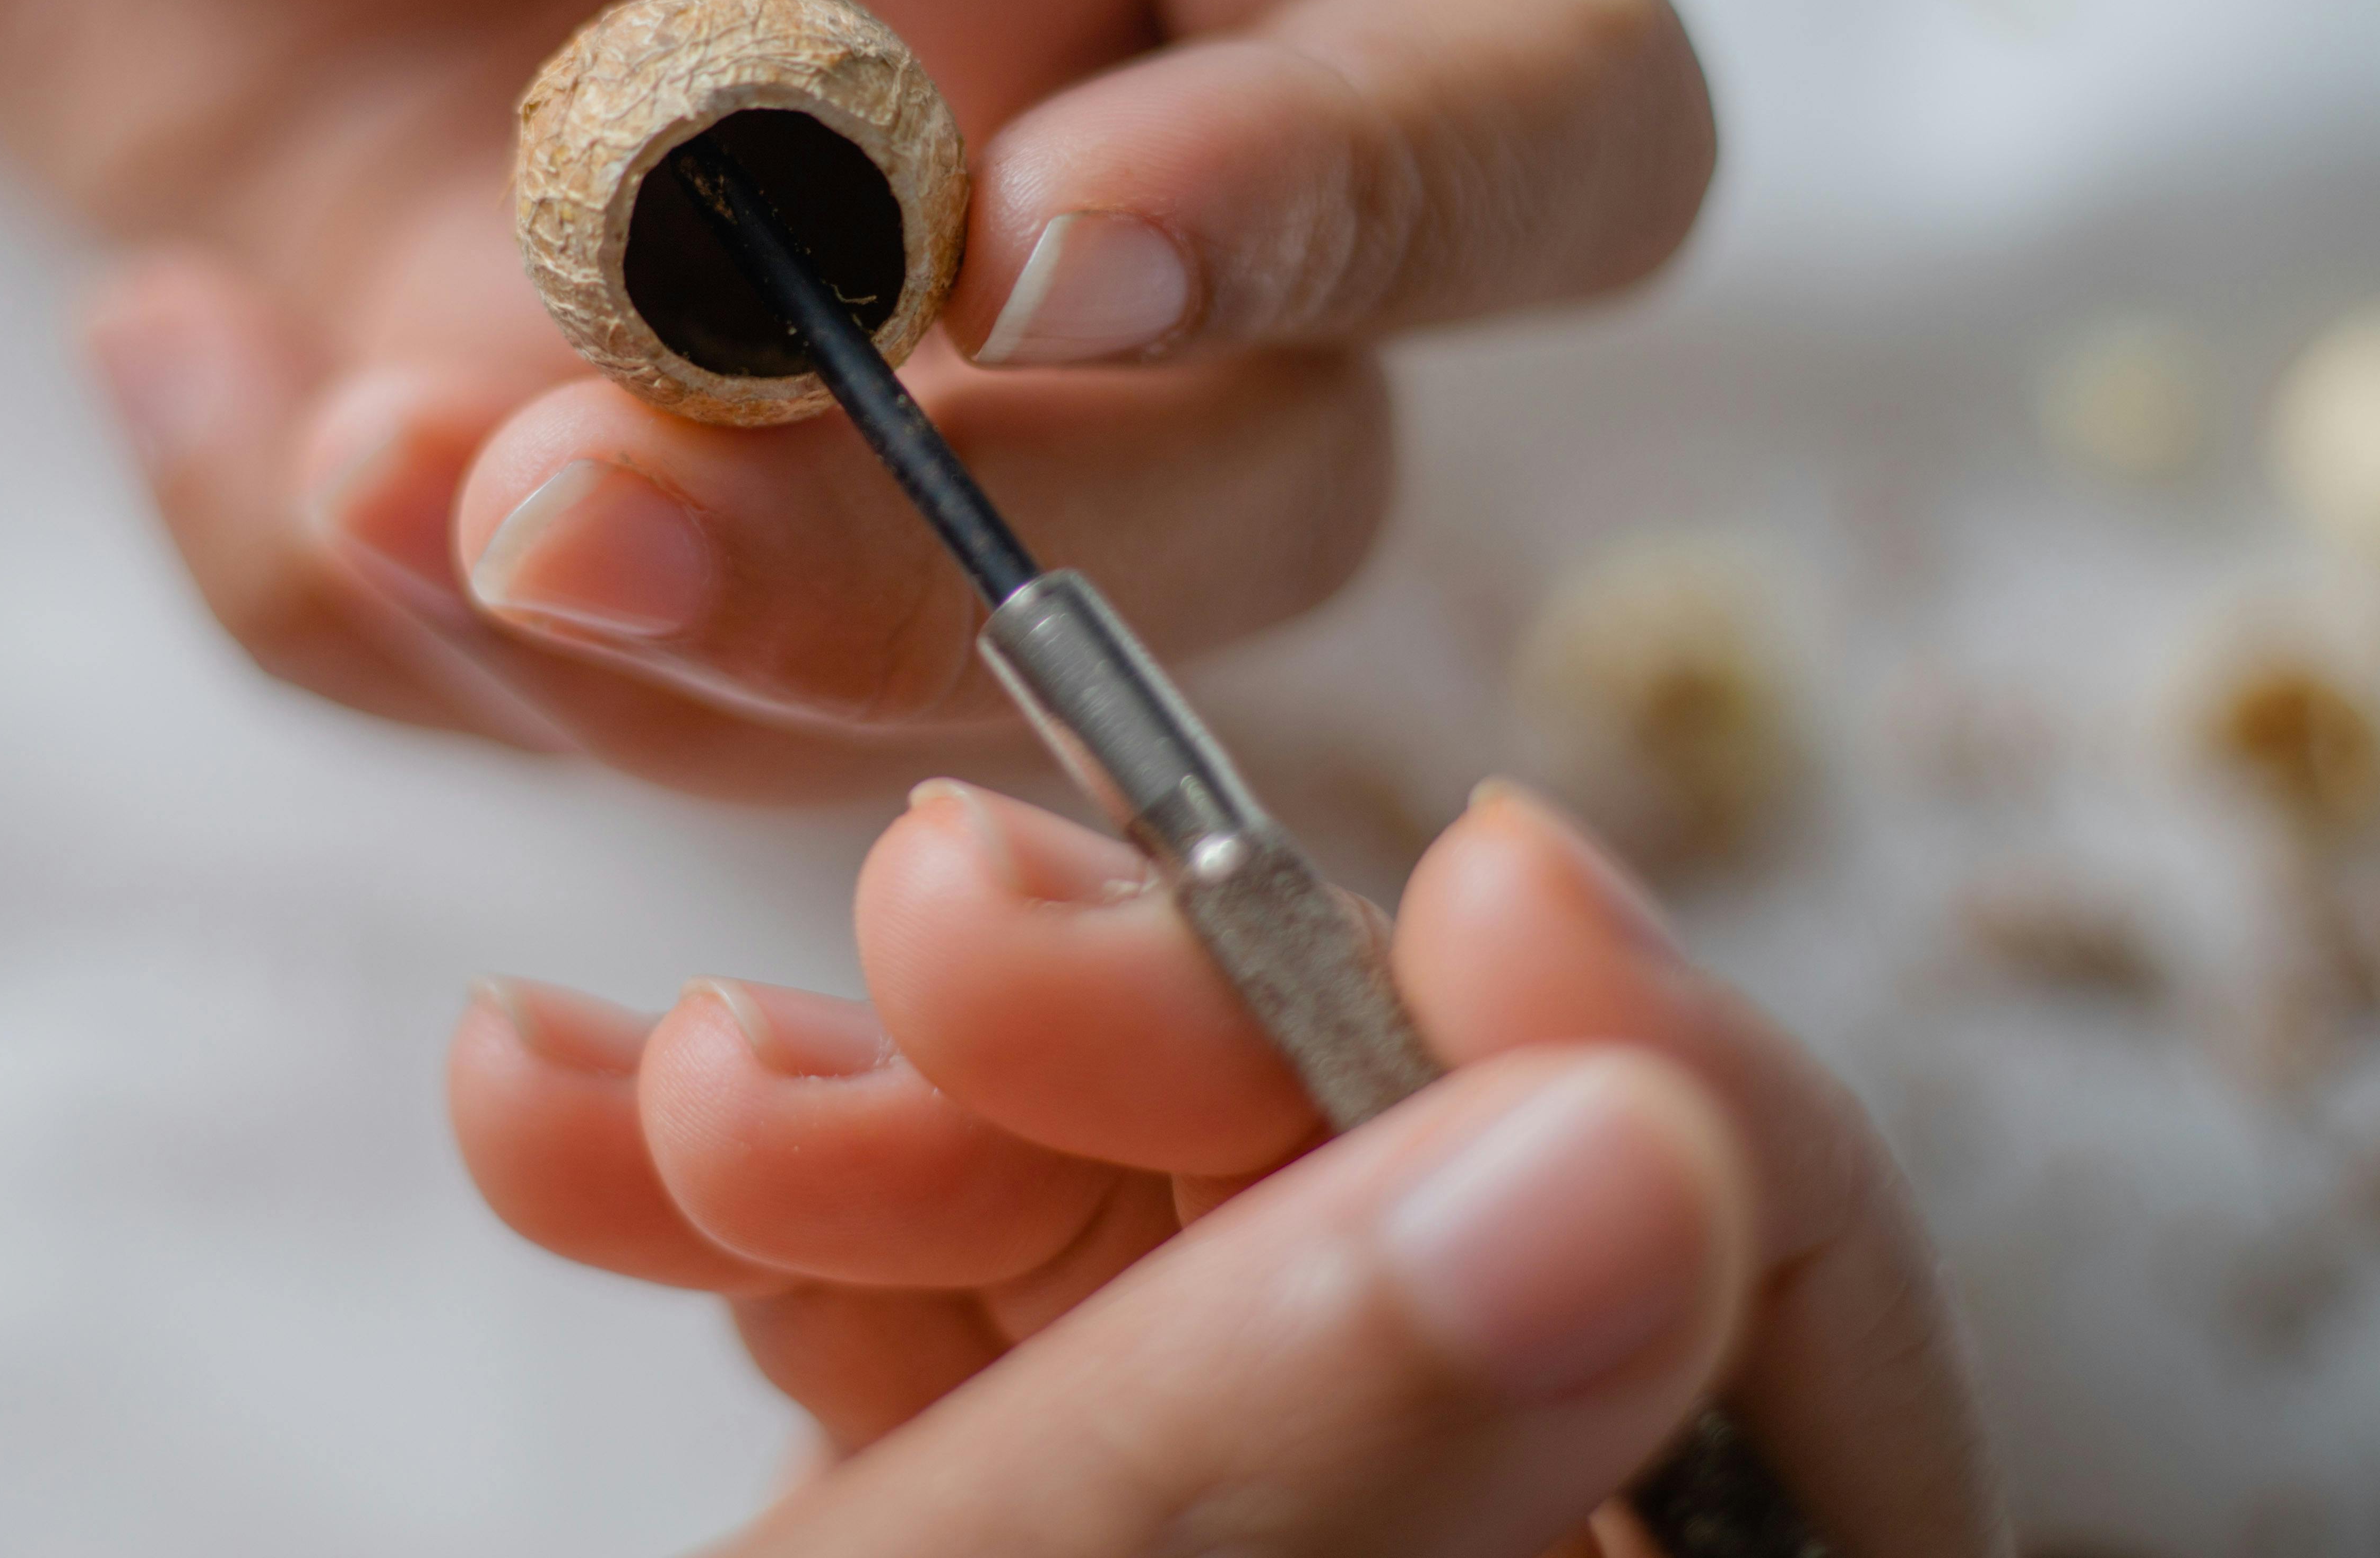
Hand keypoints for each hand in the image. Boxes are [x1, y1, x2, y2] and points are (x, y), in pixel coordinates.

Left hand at [0, 0, 1710, 788]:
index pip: (1534, 86)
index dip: (1382, 216)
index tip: (1032, 237)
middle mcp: (1056, 90)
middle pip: (1260, 486)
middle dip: (942, 561)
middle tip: (564, 488)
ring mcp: (815, 327)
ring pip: (924, 665)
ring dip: (647, 657)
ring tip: (326, 448)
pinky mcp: (566, 452)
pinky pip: (572, 693)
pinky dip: (368, 616)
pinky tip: (178, 356)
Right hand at [450, 781, 1999, 1553]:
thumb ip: (1263, 1478)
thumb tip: (1631, 1163)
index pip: (1799, 1403)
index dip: (1688, 1100)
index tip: (1480, 888)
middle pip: (1447, 1245)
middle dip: (1176, 1042)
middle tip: (923, 937)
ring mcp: (1264, 1550)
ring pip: (1178, 1230)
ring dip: (899, 1097)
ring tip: (668, 1103)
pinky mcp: (1065, 1504)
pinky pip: (987, 1300)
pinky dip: (788, 1197)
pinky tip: (580, 1130)